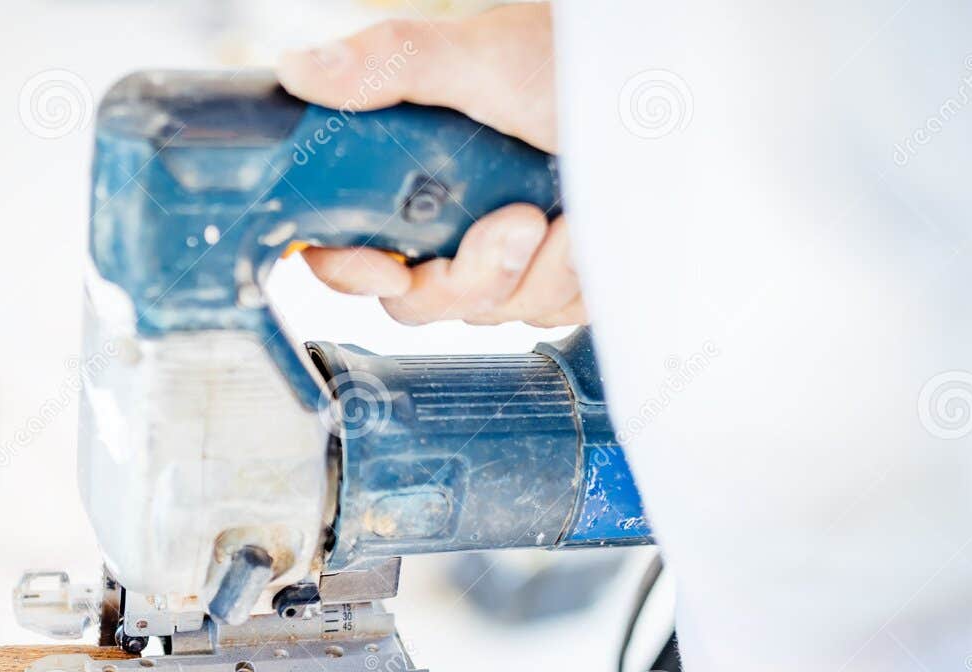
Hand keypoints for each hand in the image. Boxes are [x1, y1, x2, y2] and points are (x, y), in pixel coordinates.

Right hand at [276, 3, 583, 326]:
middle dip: (470, 275)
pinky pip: (549, 313)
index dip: (353, 272)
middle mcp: (449, 219)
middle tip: (515, 222)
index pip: (343, 249)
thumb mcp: (479, 58)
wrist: (671, 86)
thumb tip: (300, 67)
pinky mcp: (559, 279)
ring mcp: (506, 255)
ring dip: (534, 271)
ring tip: (565, 208)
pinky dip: (575, 276)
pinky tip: (590, 226)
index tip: (389, 271)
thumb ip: (389, 65)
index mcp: (408, 173)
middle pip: (418, 302)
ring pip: (490, 312)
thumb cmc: (576, 58)